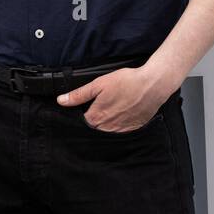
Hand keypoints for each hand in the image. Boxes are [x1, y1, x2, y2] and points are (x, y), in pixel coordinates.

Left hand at [57, 64, 176, 131]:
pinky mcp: (134, 128)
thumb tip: (61, 101)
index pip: (82, 122)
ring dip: (106, 124)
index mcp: (97, 117)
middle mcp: (109, 127)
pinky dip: (119, 125)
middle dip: (93, 120)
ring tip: (111, 109)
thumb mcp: (98, 85)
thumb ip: (79, 95)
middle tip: (100, 106)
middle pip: (95, 128)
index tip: (84, 108)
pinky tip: (122, 114)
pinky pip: (122, 131)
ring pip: (107, 131)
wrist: (153, 85)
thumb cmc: (126, 82)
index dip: (81, 115)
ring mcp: (122, 129)